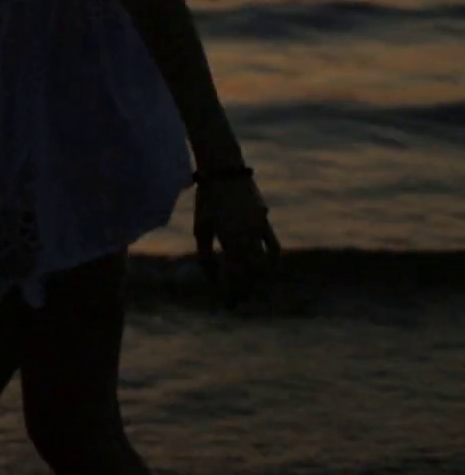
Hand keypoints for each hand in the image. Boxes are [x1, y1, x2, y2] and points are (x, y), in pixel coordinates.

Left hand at [193, 177, 280, 305]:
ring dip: (258, 279)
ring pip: (263, 263)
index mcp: (229, 237)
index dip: (232, 291)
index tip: (229, 304)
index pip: (234, 274)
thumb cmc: (207, 200)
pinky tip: (267, 272)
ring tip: (250, 291)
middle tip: (237, 302)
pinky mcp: (266, 221)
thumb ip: (206, 256)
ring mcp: (260, 228)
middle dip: (244, 289)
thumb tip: (213, 280)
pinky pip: (273, 247)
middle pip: (250, 272)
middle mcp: (248, 234)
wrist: (224, 170)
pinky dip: (272, 262)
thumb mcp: (201, 229)